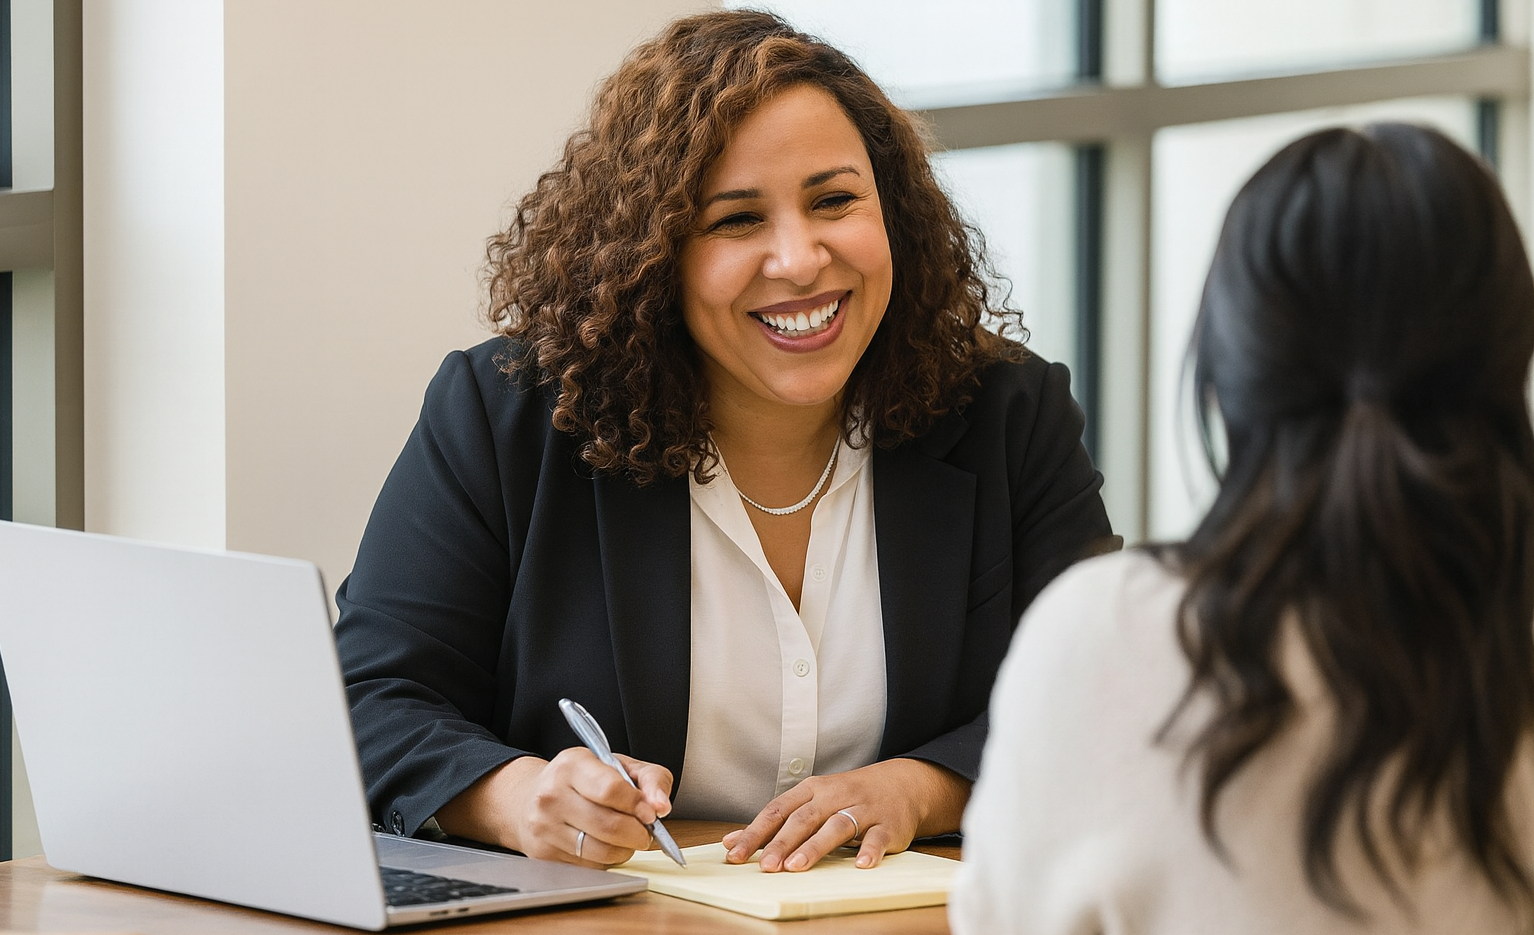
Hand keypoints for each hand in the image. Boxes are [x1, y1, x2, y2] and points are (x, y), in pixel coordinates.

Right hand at [435, 749, 672, 867]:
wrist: (530, 797)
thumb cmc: (581, 779)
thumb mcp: (617, 765)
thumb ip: (650, 778)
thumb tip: (661, 806)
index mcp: (571, 765)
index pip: (611, 790)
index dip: (638, 806)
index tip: (651, 813)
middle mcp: (552, 795)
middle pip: (608, 826)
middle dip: (637, 833)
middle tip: (644, 831)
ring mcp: (544, 827)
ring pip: (601, 852)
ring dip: (625, 850)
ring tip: (627, 838)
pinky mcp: (544, 854)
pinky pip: (589, 866)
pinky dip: (606, 860)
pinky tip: (604, 845)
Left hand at [721, 758, 969, 871]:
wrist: (901, 784)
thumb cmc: (846, 797)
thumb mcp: (811, 802)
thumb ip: (775, 822)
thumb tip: (731, 841)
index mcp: (812, 790)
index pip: (777, 810)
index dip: (755, 832)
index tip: (734, 854)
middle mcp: (835, 796)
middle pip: (804, 819)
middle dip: (782, 843)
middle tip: (765, 866)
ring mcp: (862, 809)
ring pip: (836, 826)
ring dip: (816, 847)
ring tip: (797, 867)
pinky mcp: (887, 824)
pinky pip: (877, 837)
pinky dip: (870, 850)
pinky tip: (860, 865)